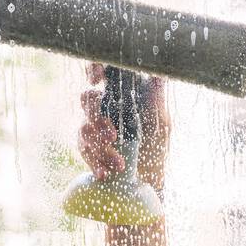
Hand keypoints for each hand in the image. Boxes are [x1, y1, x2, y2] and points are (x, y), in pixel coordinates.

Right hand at [78, 62, 170, 193]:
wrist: (150, 176)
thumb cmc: (157, 144)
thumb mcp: (161, 120)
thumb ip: (156, 97)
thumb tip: (161, 71)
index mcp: (120, 94)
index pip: (101, 72)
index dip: (93, 69)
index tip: (95, 80)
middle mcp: (104, 107)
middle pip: (87, 100)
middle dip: (97, 119)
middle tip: (113, 136)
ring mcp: (94, 127)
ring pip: (84, 128)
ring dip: (99, 146)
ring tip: (119, 164)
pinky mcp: (90, 146)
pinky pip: (84, 150)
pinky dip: (94, 162)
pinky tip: (104, 174)